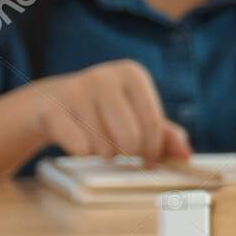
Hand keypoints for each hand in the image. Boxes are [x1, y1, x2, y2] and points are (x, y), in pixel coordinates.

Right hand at [29, 59, 190, 165]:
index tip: (150, 161)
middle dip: (128, 153)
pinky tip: (76, 139)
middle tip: (122, 151)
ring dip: (104, 153)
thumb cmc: (103, 112)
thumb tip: (186, 156)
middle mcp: (104, 77)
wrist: (48, 103)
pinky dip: (82, 153)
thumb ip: (166, 135)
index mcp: (131, 75)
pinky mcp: (52, 109)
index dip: (153, 150)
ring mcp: (75, 91)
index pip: (152, 124)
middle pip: (130, 139)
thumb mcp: (137, 117)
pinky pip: (80, 149)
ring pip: (104, 147)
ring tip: (97, 140)